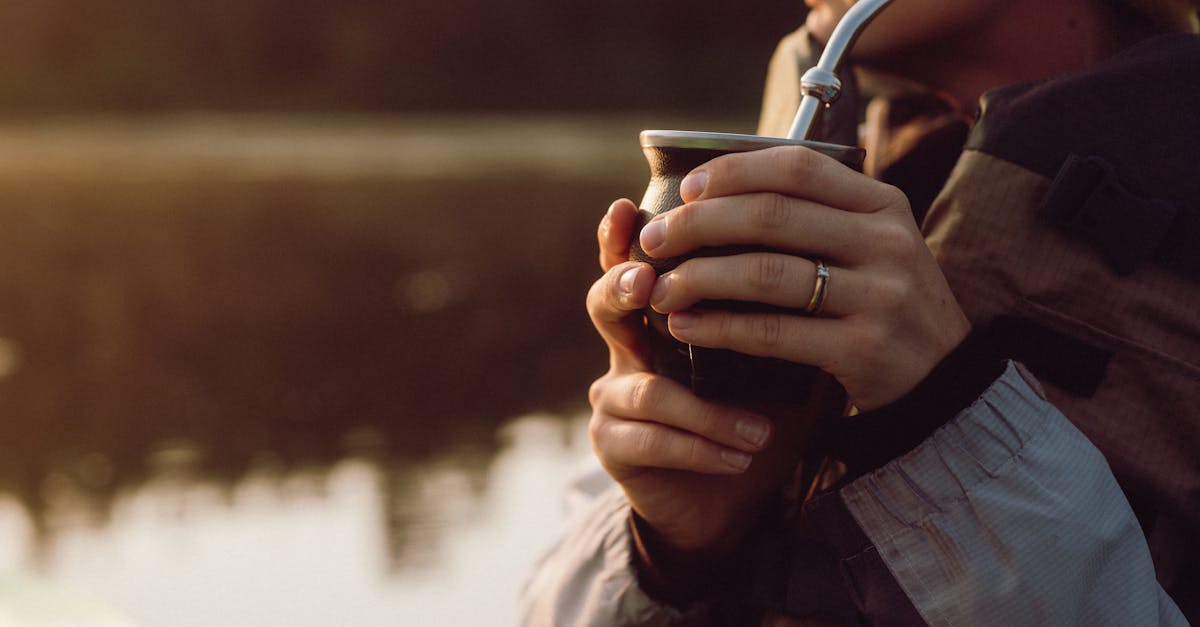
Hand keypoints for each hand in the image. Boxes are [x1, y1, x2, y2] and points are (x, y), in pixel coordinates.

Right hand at [587, 199, 831, 553]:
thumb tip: (829, 249)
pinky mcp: (615, 448)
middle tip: (651, 284)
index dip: (620, 235)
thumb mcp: (775, 355)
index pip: (631, 261)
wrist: (735, 497)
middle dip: (625, 289)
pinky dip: (705, 448)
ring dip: (709, 412)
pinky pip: (653, 441)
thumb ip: (780, 309)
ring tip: (759, 431)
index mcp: (660, 315)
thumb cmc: (756, 413)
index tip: (629, 205)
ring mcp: (614, 399)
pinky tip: (743, 457)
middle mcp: (627, 348)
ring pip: (647, 389)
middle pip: (604, 303)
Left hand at [639, 146, 969, 410]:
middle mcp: (886, 241)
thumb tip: (715, 185)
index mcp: (883, 203)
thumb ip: (814, 214)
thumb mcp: (869, 244)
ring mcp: (879, 295)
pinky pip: (772, 332)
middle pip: (771, 216)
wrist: (943, 379)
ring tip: (661, 290)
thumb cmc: (882, 303)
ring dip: (699, 278)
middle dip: (698, 224)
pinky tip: (687, 326)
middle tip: (654, 240)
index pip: (796, 167)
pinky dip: (719, 327)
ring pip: (766, 273)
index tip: (685, 189)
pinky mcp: (863, 348)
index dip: (732, 172)